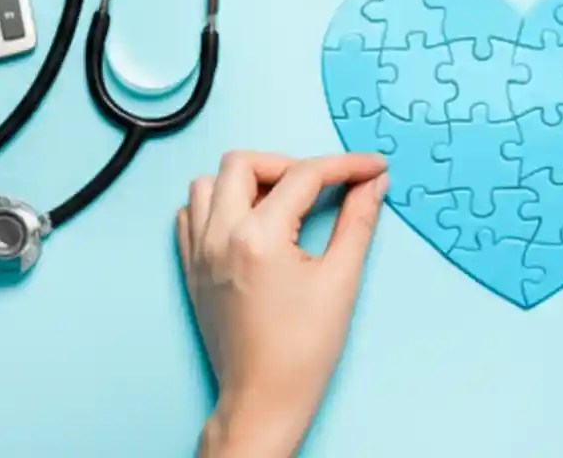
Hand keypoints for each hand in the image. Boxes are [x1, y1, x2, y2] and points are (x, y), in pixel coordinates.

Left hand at [176, 151, 388, 457]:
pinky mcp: (191, 269)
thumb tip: (372, 183)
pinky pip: (190, 215)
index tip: (372, 167)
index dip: (346, 165)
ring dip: (246, 181)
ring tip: (281, 203)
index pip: (304, 175)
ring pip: (208, 184)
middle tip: (322, 187)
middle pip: (244, 163)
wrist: (264, 399)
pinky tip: (247, 223)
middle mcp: (219, 236)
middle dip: (289, 164)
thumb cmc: (303, 351)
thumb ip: (358, 221)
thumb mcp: (341, 280)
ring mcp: (199, 252)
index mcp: (258, 237)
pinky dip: (217, 206)